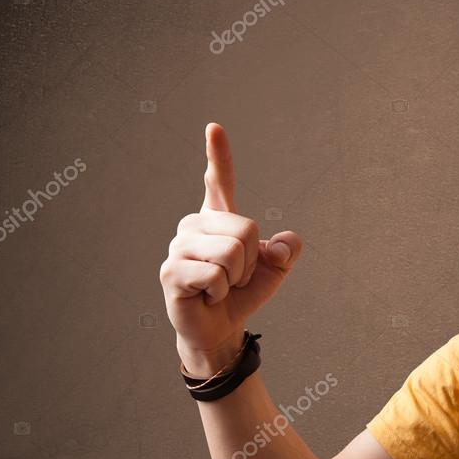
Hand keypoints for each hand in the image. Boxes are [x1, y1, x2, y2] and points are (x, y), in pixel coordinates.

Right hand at [159, 123, 301, 376]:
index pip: (218, 182)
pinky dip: (222, 292)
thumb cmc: (242, 294)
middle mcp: (194, 225)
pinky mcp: (171, 272)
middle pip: (245, 227)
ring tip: (220, 286)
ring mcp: (179, 247)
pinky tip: (207, 297)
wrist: (221, 330)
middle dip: (252, 260)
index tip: (215, 127)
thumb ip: (286, 251)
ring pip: (231, 252)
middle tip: (235, 277)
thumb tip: (282, 244)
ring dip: (237, 277)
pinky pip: (215, 275)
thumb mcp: (274, 270)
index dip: (218, 155)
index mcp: (218, 219)